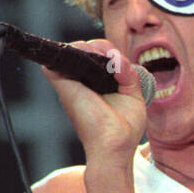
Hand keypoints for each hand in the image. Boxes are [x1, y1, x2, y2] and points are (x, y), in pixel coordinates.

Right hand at [40, 39, 147, 167]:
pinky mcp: (64, 84)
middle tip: (113, 60)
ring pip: (74, 49)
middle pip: (87, 49)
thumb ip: (129, 74)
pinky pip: (59, 57)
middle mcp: (83, 82)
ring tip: (105, 59)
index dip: (109, 52)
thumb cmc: (124, 129)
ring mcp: (72, 82)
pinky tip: (93, 57)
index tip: (120, 62)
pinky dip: (76, 51)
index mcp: (98, 85)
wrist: (113, 146)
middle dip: (101, 46)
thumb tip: (117, 58)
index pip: (99, 57)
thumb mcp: (133, 96)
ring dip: (92, 47)